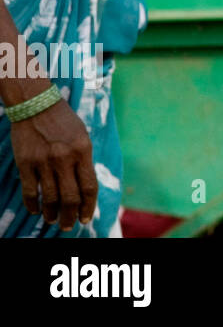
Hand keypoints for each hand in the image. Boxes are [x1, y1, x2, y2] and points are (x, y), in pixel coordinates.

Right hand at [10, 97, 97, 230]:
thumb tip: (85, 188)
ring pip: (50, 198)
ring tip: (53, 220)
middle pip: (70, 197)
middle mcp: (65, 158)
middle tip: (68, 226)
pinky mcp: (25, 163)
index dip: (88, 206)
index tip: (86, 219)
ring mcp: (43, 162)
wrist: (37, 105)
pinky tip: (36, 210)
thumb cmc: (63, 121)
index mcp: (83, 151)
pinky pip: (30, 191)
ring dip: (52, 214)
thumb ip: (84, 161)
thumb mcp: (82, 137)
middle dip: (70, 216)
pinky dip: (33, 204)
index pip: (89, 186)